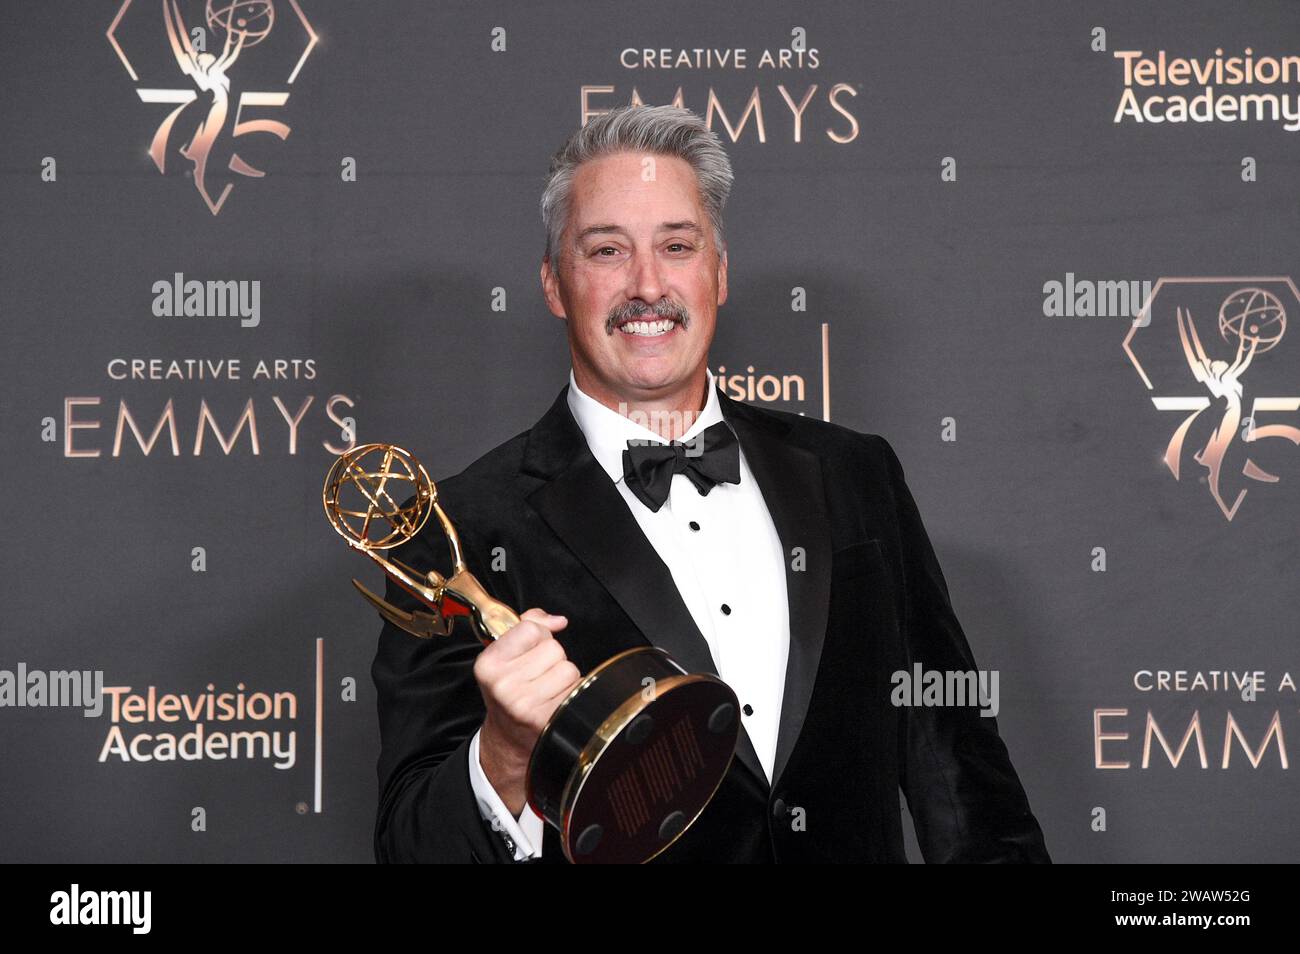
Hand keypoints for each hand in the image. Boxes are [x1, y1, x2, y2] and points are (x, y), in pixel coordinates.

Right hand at [474, 608, 581, 815]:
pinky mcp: (546, 719)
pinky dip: (570, 693)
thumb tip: (559, 621)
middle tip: (537, 675)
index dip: (537, 637)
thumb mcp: (505, 656)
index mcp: (489, 664)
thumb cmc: (509, 691)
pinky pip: (576, 689)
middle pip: (553, 648)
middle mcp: (503, 684)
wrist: (508, 738)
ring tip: (546, 689)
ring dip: (563, 678)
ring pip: (568, 669)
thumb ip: (528, 625)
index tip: (528, 651)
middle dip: (551, 659)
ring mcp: (525, 704)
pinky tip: (554, 701)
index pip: (530, 628)